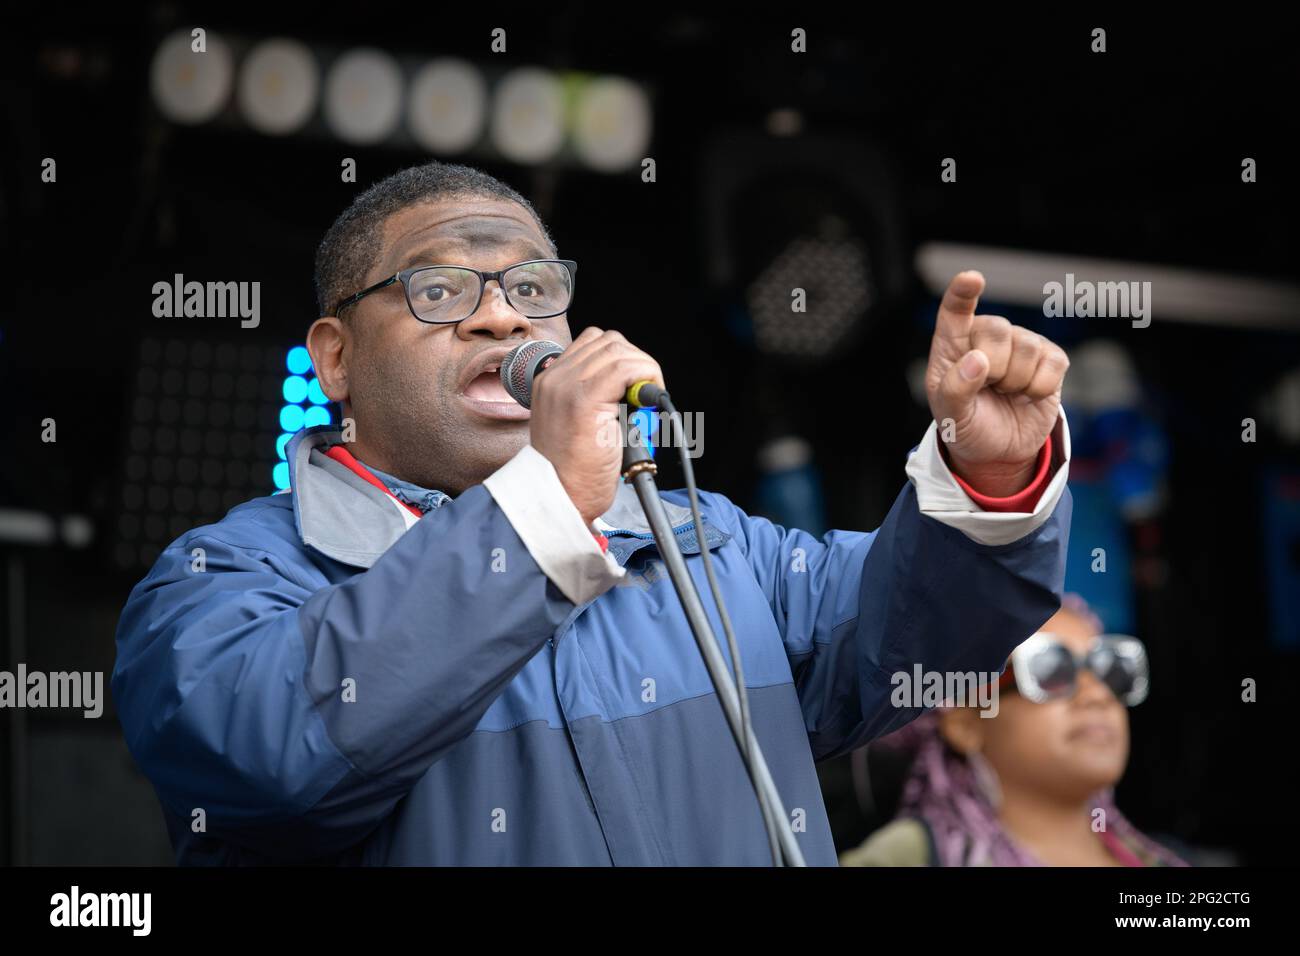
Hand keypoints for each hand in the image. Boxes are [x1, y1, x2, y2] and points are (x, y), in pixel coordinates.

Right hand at [529, 327, 664, 525]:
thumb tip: (633, 386)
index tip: (635, 386)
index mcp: (550, 382)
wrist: (559, 498)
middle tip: (645, 394)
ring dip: (643, 370)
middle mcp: (554, 378)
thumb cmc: (573, 472)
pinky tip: (645, 401)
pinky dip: (644, 377)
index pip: (592, 343)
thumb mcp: (579, 425)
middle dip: (636, 361)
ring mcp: (566, 386)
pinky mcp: (583, 400)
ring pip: (618, 350)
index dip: (623, 358)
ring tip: (645, 401)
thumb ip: (597, 399)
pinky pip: (624, 368)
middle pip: (608, 341)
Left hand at [925, 271, 1069, 496]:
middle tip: (988, 389)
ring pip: (1026, 347)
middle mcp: (987, 336)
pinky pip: (1052, 363)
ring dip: (1016, 382)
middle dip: (994, 368)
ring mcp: (1021, 343)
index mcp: (953, 344)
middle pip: (997, 330)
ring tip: (1006, 393)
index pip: (954, 311)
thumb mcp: (950, 416)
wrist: (998, 451)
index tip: (971, 279)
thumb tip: (977, 360)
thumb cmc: (967, 425)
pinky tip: (1027, 395)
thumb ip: (955, 389)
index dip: (962, 293)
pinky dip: (1040, 388)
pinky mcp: (1050, 358)